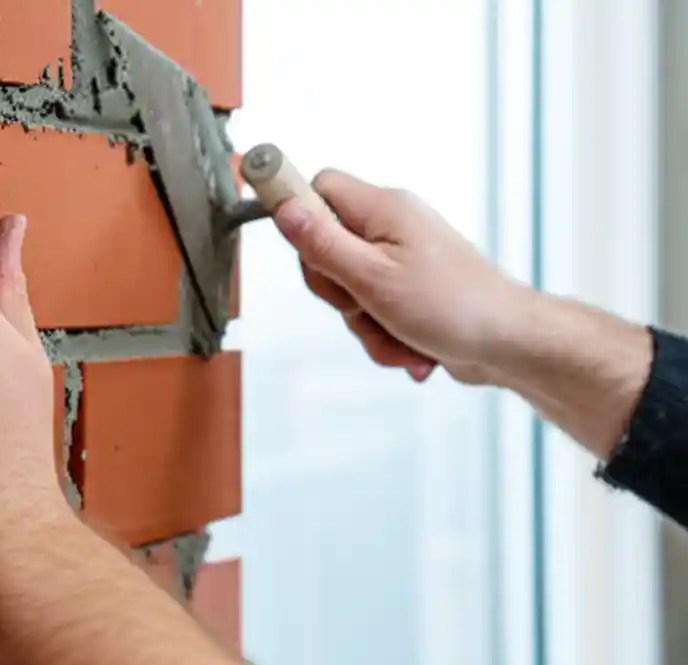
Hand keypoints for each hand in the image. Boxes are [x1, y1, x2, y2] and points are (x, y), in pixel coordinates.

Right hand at [273, 170, 532, 384]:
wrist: (511, 344)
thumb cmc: (455, 307)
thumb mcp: (372, 278)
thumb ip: (322, 243)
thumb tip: (284, 206)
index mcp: (384, 210)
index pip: (319, 188)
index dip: (301, 217)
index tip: (304, 251)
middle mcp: (392, 227)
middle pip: (326, 247)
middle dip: (337, 292)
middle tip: (361, 304)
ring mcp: (401, 259)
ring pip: (348, 288)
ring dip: (364, 324)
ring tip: (397, 335)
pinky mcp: (409, 289)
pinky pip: (372, 310)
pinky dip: (384, 334)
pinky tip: (411, 347)